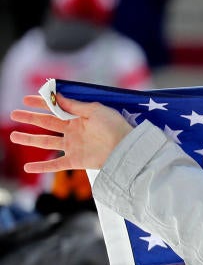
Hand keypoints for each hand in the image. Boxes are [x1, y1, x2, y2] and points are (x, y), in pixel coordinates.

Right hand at [9, 94, 131, 172]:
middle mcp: (74, 131)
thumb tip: (57, 96)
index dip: (41, 103)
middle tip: (13, 114)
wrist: (127, 147)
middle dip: (30, 118)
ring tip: (13, 136)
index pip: (55, 108)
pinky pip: (56, 165)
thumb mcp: (96, 110)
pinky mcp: (76, 161)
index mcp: (79, 118)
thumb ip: (75, 105)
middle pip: (47, 123)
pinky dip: (41, 167)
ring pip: (46, 142)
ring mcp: (73, 146)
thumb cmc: (116, 126)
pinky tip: (28, 168)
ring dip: (30, 139)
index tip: (25, 99)